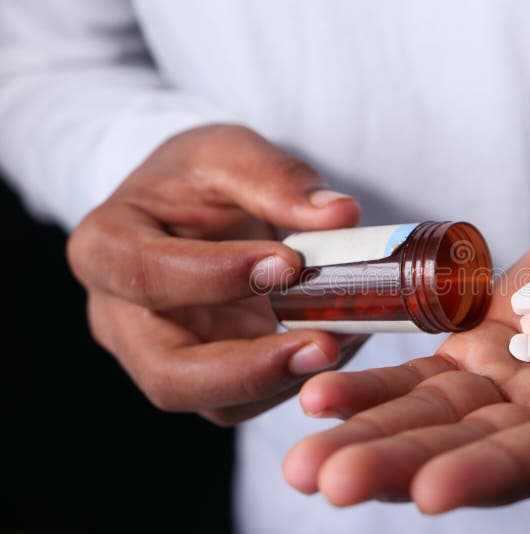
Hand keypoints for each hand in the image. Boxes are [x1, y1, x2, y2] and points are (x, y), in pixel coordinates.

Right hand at [68, 124, 361, 424]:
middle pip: (166, 372)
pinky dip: (292, 381)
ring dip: (281, 382)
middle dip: (249, 368)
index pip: (148, 274)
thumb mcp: (228, 153)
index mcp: (105, 247)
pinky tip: (334, 345)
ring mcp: (159, 355)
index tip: (289, 262)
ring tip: (340, 343)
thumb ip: (276, 179)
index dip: (217, 275)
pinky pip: (245, 400)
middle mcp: (119, 316)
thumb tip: (339, 214)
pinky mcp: (202, 376)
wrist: (191, 209)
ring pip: (212, 401)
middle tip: (323, 345)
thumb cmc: (197, 179)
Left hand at [283, 165, 529, 511]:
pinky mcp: (487, 344)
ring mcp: (523, 382)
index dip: (501, 472)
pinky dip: (378, 386)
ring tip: (303, 458)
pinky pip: (427, 373)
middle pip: (482, 450)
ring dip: (372, 435)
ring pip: (440, 418)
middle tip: (326, 482)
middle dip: (405, 465)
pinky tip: (323, 397)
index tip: (432, 491)